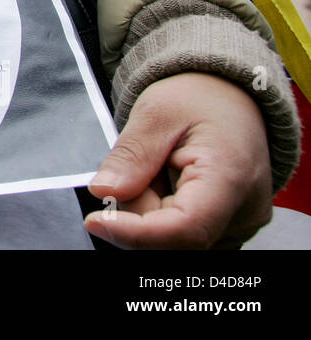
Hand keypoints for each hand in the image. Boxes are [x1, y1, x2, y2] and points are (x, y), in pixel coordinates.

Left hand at [84, 71, 272, 248]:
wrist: (230, 97)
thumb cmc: (199, 98)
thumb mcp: (156, 111)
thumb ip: (132, 154)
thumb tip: (104, 192)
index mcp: (230, 178)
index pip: (185, 229)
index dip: (136, 233)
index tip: (95, 221)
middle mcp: (244, 212)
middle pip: (174, 238)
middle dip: (138, 210)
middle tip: (138, 167)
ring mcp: (239, 225)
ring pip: (174, 241)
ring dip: (150, 212)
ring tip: (160, 169)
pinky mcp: (229, 229)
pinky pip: (182, 237)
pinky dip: (162, 214)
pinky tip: (168, 185)